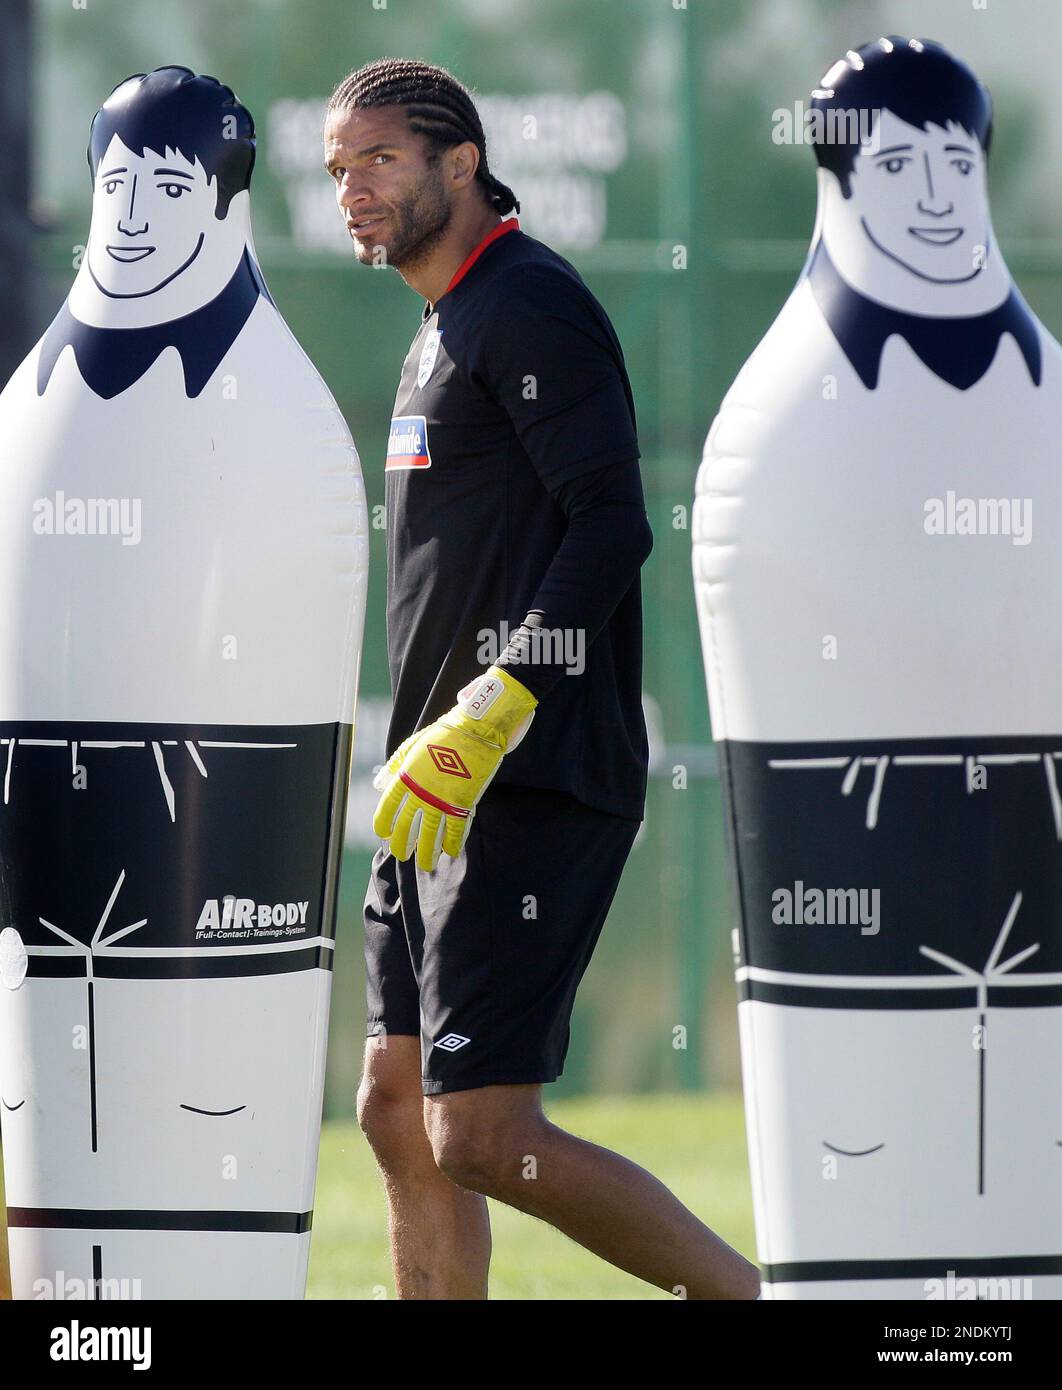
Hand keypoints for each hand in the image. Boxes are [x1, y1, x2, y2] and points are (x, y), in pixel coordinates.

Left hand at [372, 666, 536, 870]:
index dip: (384, 823)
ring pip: (430, 833)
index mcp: (406, 776)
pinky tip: (450, 853)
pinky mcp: (463, 803)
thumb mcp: (412, 746)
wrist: (476, 730)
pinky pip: (456, 829)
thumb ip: (395, 767)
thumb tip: (378, 784)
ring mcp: (442, 800)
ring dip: (427, 851)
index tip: (383, 834)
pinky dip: (453, 843)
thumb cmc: (444, 735)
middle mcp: (421, 792)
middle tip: (402, 854)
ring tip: (424, 863)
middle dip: (403, 843)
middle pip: (407, 825)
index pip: (388, 807)